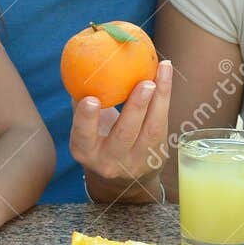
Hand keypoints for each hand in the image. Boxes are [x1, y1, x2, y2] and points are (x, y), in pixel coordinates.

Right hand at [69, 59, 172, 185]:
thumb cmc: (98, 139)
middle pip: (124, 135)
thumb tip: (77, 66)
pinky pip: (163, 125)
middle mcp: (111, 161)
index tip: (91, 99)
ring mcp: (137, 161)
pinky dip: (165, 98)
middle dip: (136, 109)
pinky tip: (166, 74)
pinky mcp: (156, 156)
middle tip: (145, 83)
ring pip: (151, 130)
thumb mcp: (85, 128)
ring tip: (163, 71)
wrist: (122, 178)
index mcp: (86, 152)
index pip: (83, 136)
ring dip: (159, 99)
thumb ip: (81, 102)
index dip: (86, 120)